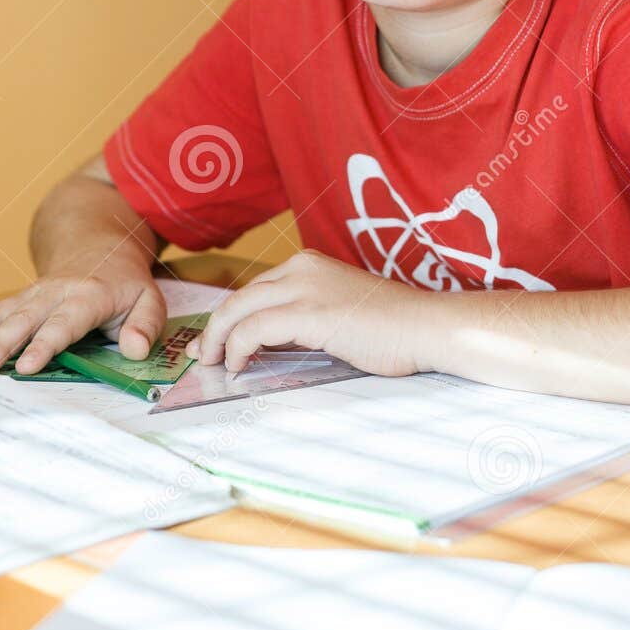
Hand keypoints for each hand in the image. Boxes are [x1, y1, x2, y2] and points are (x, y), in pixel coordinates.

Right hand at [0, 271, 166, 375]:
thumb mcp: (149, 299)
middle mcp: (52, 294)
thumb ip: (145, 325)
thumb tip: (135, 350)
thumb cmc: (124, 282)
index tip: (26, 367)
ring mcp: (29, 296)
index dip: (44, 345)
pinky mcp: (14, 300)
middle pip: (21, 321)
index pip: (64, 323)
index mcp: (87, 296)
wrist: (97, 245)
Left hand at [187, 249, 435, 376]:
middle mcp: (301, 267)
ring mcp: (304, 287)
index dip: (231, 316)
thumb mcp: (337, 315)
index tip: (217, 340)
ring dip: (219, 339)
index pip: (255, 288)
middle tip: (203, 353)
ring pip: (238, 309)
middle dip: (215, 327)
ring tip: (213, 363)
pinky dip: (237, 348)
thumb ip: (302, 321)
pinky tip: (238, 365)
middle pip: (240, 296)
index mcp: (309, 264)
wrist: (426, 327)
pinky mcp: (308, 313)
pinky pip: (254, 329)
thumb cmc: (392, 329)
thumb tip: (268, 343)